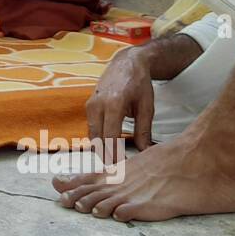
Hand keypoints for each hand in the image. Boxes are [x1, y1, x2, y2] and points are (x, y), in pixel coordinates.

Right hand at [86, 48, 153, 162]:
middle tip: (118, 172)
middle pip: (98, 140)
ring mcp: (90, 105)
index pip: (111, 138)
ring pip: (92, 136)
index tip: (122, 169)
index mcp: (114, 104)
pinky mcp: (88, 106)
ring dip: (101, 150)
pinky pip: (91, 128)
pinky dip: (98, 140)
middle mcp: (98, 105)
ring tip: (114, 163)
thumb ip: (144, 130)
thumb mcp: (147, 106)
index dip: (115, 156)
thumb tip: (145, 152)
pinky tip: (109, 148)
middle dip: (107, 157)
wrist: (127, 63)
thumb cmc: (139, 83)